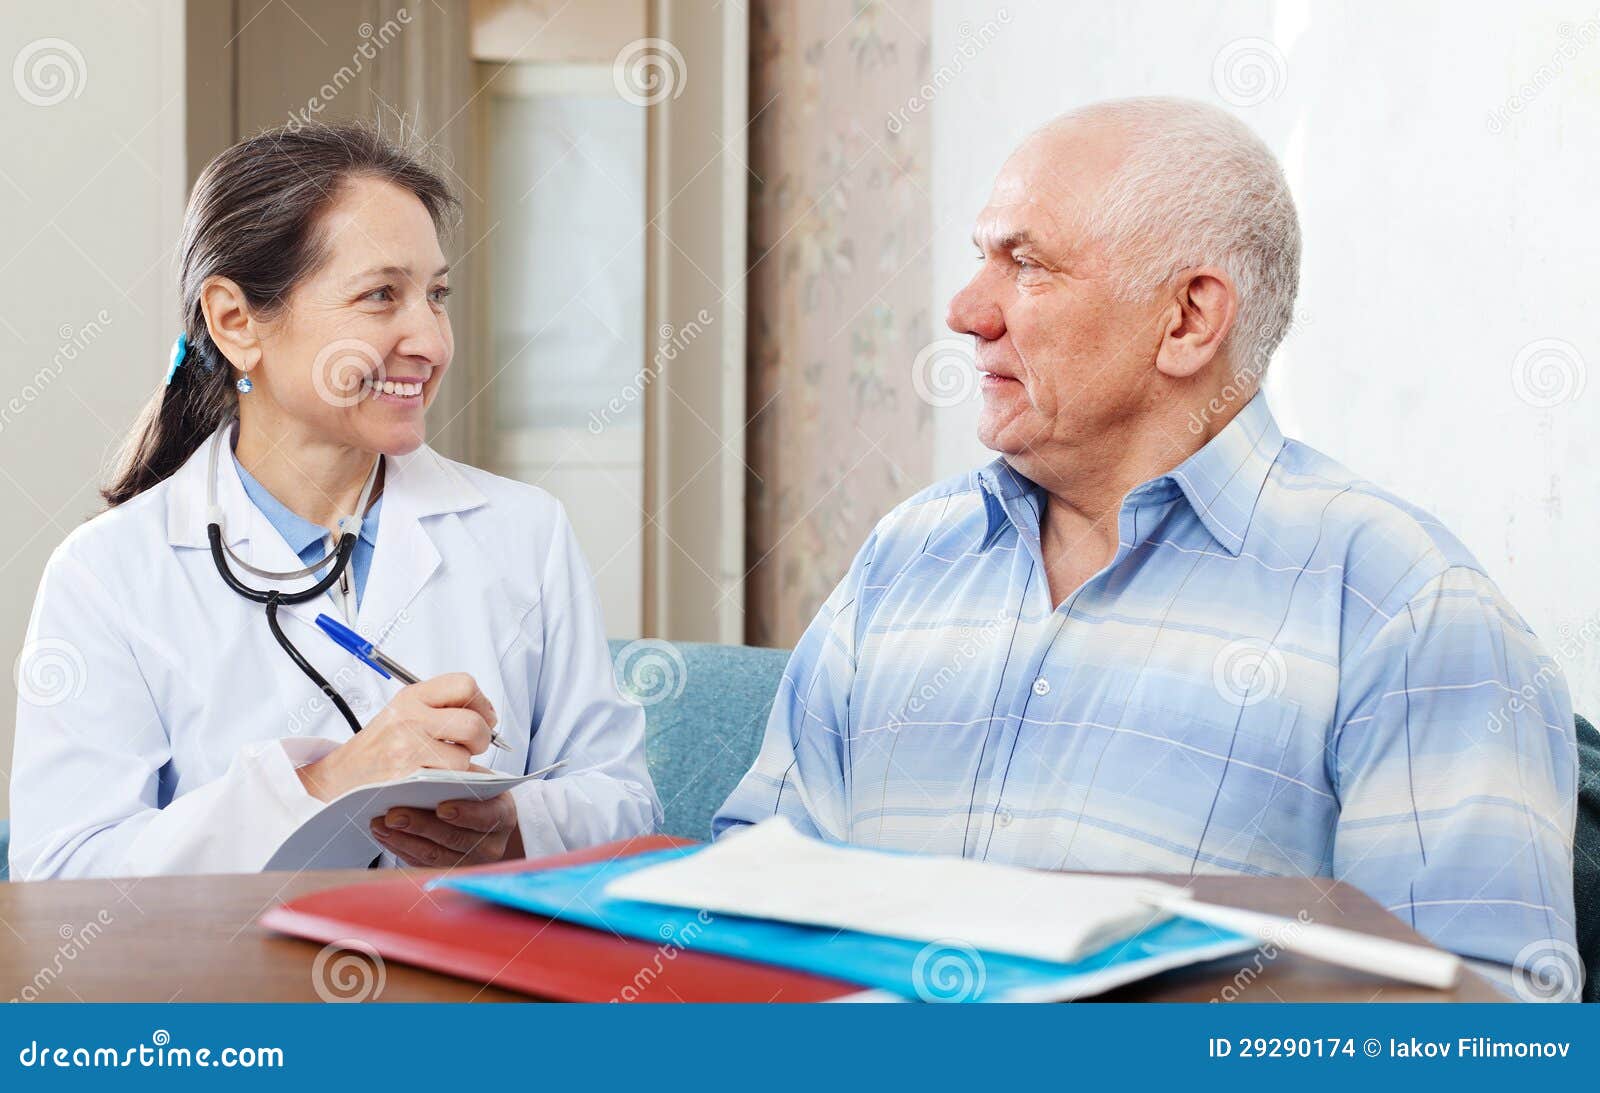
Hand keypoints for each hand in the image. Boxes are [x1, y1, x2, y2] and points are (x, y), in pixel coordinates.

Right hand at [295, 673, 497, 802]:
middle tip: (471, 747)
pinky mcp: (405, 777)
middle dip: (480, 739)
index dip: (482, 704)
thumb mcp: (404, 713)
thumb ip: (441, 707)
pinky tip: (435, 782)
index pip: (464, 685)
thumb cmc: (378, 748)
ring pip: (463, 758)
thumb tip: (488, 716)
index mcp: (412, 697)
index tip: (484, 718)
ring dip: (461, 767)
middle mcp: (409, 718)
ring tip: (443, 766)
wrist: (340, 778)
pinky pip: (447, 782)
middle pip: (472, 723)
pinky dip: (448, 785)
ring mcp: (406, 748)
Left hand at [370, 791, 523, 867]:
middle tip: (394, 815)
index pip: (486, 817)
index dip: (464, 813)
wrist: (488, 819)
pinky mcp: (449, 872)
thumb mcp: (479, 780)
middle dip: (421, 826)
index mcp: (502, 815)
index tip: (441, 807)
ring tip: (381, 824)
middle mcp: (490, 845)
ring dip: (404, 839)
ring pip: (434, 855)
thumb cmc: (479, 794)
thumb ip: (461, 777)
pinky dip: (401, 848)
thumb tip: (429, 770)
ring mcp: (470, 862)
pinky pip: (422, 864)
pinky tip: (386, 835)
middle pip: (454, 838)